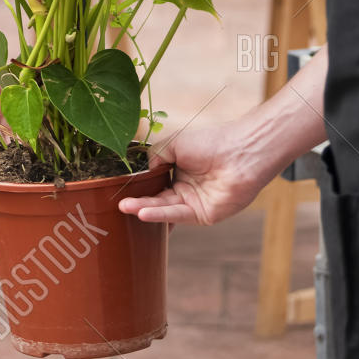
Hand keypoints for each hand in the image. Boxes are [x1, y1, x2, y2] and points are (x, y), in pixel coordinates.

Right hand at [118, 121, 265, 226]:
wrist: (240, 152)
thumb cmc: (211, 142)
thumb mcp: (175, 143)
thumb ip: (156, 156)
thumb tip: (143, 170)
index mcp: (179, 171)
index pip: (154, 183)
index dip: (139, 186)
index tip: (119, 187)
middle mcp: (185, 189)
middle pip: (156, 199)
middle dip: (137, 202)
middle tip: (118, 203)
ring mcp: (194, 204)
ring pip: (164, 209)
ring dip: (144, 209)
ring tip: (125, 208)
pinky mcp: (203, 215)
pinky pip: (178, 216)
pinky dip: (159, 215)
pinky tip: (143, 212)